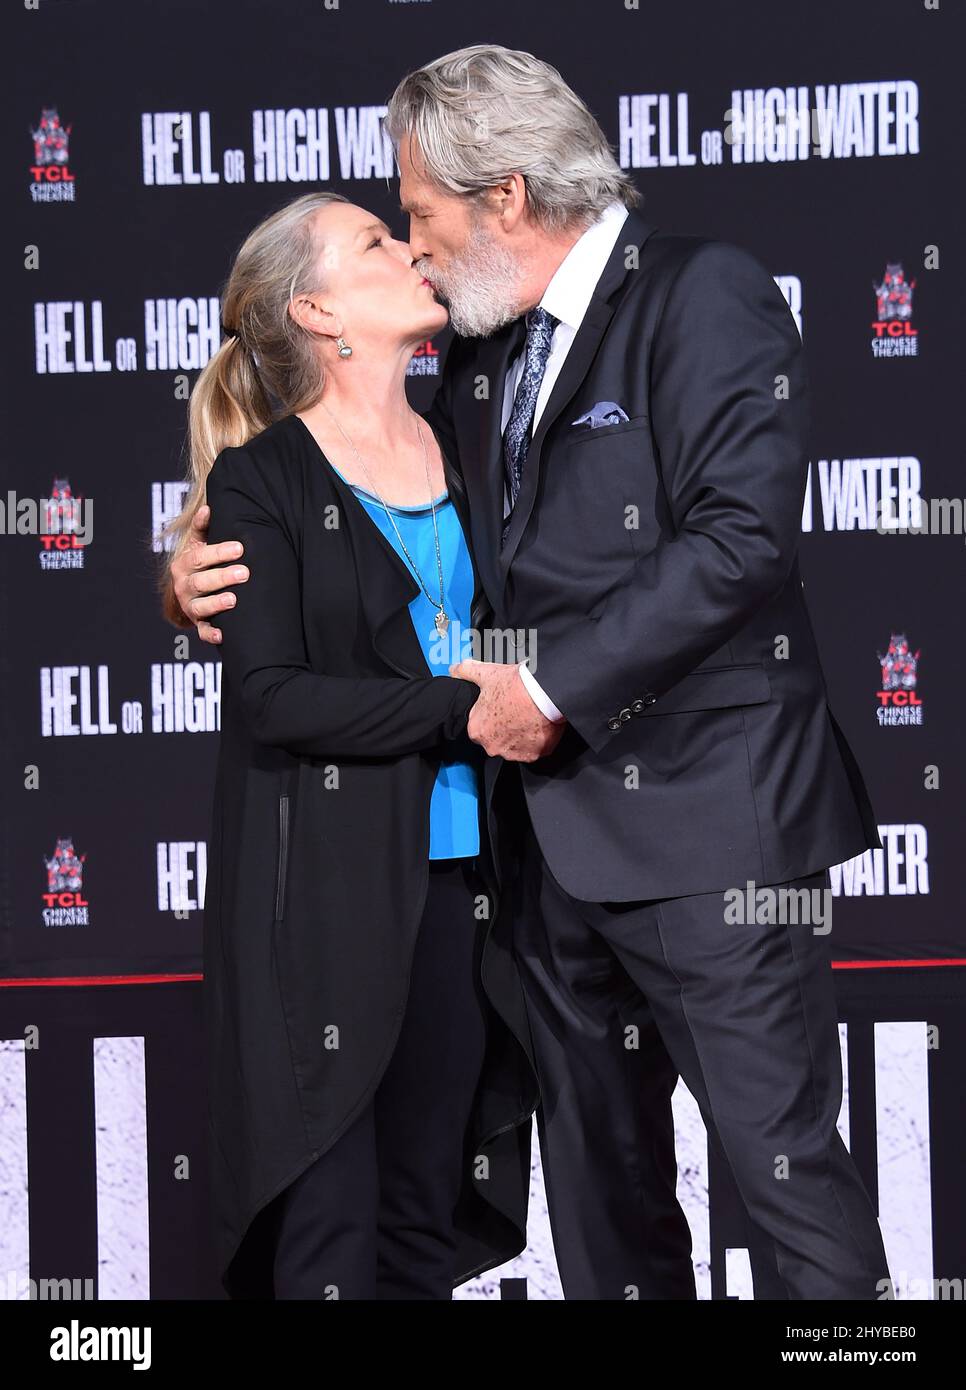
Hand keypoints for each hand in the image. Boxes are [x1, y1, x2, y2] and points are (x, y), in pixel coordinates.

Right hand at [171, 504, 247, 644]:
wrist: (192, 592)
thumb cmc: (202, 562)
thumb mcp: (200, 543)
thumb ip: (203, 527)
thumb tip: (209, 508)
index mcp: (183, 564)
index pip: (199, 557)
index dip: (219, 552)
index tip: (240, 548)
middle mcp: (183, 586)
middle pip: (200, 582)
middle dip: (222, 577)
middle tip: (244, 573)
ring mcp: (190, 607)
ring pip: (200, 607)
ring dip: (216, 604)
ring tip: (234, 600)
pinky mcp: (200, 625)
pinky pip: (203, 633)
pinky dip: (211, 635)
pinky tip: (224, 635)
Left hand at [449, 659, 566, 761]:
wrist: (544, 694)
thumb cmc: (515, 687)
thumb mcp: (485, 673)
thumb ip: (466, 671)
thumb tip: (455, 670)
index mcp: (477, 730)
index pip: (479, 727)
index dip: (490, 716)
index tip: (500, 707)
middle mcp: (493, 747)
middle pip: (497, 739)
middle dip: (505, 728)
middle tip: (515, 711)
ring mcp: (514, 753)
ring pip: (515, 746)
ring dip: (520, 735)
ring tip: (527, 716)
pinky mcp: (534, 755)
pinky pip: (533, 750)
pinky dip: (536, 740)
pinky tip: (537, 724)